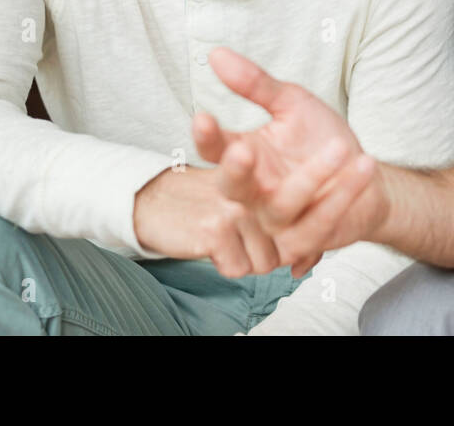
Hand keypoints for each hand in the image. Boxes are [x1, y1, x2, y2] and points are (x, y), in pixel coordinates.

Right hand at [133, 166, 281, 278]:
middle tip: (236, 238)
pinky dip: (223, 264)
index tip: (289, 237)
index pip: (295, 220)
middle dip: (262, 254)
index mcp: (262, 183)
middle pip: (280, 249)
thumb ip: (272, 214)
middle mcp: (253, 194)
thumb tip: (302, 255)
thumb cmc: (201, 202)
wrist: (151, 199)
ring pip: (261, 263)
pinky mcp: (216, 231)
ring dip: (241, 259)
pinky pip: (237, 269)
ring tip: (221, 238)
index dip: (291, 238)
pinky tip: (206, 244)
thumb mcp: (241, 195)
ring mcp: (236, 212)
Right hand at [196, 47, 390, 273]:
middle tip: (243, 151)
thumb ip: (256, 84)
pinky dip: (341, 195)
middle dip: (235, 171)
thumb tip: (216, 54)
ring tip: (340, 146)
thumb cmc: (321, 137)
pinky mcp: (306, 241)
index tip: (203, 117)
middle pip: (232, 188)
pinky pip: (318, 224)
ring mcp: (278, 221)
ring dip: (311, 177)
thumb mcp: (292, 102)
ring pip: (280, 206)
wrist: (364, 174)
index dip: (207, 137)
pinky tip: (363, 165)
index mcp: (244, 156)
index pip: (214, 150)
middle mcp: (253, 193)